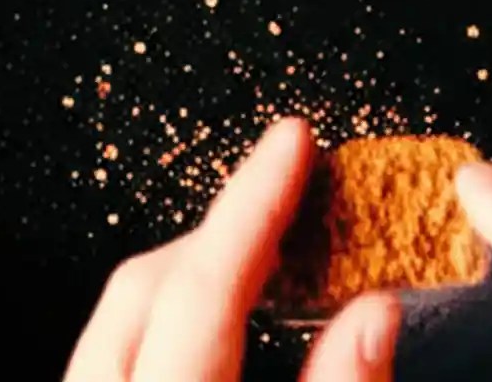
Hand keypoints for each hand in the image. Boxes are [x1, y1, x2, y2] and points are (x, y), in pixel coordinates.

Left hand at [63, 118, 400, 381]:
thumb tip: (374, 311)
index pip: (202, 290)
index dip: (255, 205)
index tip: (294, 143)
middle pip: (146, 286)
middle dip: (225, 230)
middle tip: (294, 189)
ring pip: (122, 311)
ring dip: (196, 271)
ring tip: (268, 249)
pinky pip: (117, 347)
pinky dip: (172, 315)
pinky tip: (222, 319)